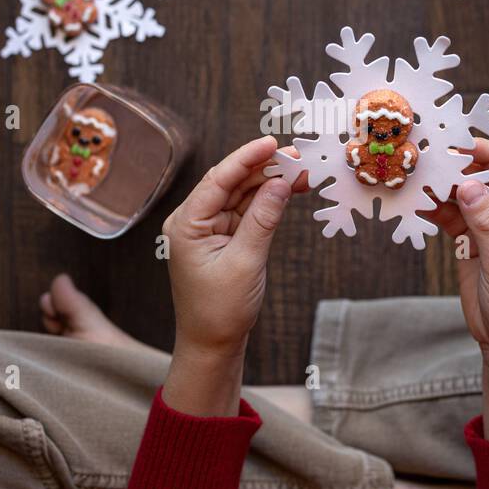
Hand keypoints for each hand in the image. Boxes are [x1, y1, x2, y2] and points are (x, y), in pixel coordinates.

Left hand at [160, 136, 293, 414]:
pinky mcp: (222, 239)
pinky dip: (267, 201)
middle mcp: (192, 221)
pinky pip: (246, 212)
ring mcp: (207, 229)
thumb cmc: (221, 310)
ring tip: (302, 172)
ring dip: (270, 182)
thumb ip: (263, 219)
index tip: (273, 142)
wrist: (212, 346)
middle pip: (231, 182)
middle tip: (299, 157)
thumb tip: (281, 183)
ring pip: (241, 195)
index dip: (247, 157)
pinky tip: (289, 190)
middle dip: (265, 168)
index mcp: (186, 224)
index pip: (219, 179)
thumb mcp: (246, 262)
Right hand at [425, 139, 488, 444]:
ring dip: (443, 187)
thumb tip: (468, 185)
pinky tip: (416, 201)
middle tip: (430, 158)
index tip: (462, 143)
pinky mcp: (472, 241)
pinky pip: (452, 216)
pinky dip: (434, 208)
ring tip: (416, 176)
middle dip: (460, 167)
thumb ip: (488, 226)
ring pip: (466, 195)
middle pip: (487, 179)